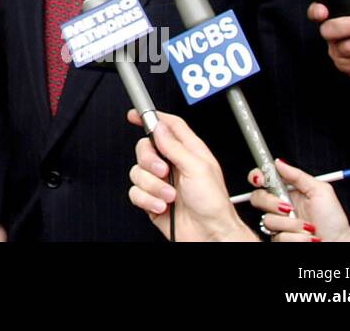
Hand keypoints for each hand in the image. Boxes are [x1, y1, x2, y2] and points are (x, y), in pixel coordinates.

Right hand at [127, 109, 257, 241]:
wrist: (210, 235)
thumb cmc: (214, 204)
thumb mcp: (198, 168)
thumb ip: (175, 146)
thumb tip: (159, 127)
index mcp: (188, 151)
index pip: (167, 126)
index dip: (152, 117)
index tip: (135, 115)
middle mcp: (173, 164)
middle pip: (145, 147)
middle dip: (149, 160)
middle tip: (163, 171)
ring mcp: (161, 182)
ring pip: (137, 171)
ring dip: (153, 186)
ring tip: (170, 196)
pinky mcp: (151, 199)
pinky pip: (135, 192)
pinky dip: (147, 200)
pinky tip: (163, 205)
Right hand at [248, 159, 349, 241]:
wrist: (338, 243)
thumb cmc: (333, 220)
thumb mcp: (320, 191)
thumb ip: (298, 175)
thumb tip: (279, 162)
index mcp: (287, 192)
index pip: (262, 180)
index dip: (257, 177)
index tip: (261, 180)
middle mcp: (279, 207)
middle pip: (257, 198)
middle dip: (272, 203)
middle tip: (289, 208)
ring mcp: (279, 224)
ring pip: (268, 220)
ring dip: (291, 224)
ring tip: (308, 227)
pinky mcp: (279, 239)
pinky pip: (278, 237)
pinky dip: (295, 237)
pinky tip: (306, 237)